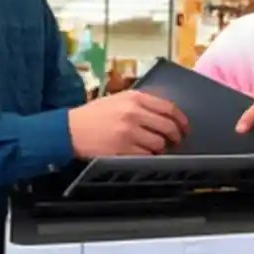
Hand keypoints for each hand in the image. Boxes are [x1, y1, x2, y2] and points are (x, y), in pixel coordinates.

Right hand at [67, 90, 188, 156]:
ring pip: (159, 143)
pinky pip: (146, 155)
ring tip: (158, 148)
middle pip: (168, 126)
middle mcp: (133, 113)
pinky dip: (149, 156)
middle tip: (177, 140)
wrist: (68, 130)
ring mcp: (128, 132)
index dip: (182, 119)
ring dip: (162, 148)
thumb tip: (165, 113)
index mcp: (134, 98)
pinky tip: (145, 154)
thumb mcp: (117, 99)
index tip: (185, 126)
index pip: (169, 108)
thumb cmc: (93, 115)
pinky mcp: (122, 149)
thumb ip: (140, 103)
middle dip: (176, 136)